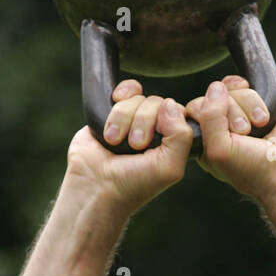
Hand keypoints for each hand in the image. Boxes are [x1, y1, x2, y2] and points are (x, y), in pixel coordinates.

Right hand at [66, 81, 193, 210]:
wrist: (95, 186)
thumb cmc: (133, 184)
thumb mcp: (168, 168)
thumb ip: (181, 136)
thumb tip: (170, 104)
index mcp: (173, 142)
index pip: (179, 112)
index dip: (164, 122)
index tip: (149, 144)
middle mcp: (156, 129)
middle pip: (156, 103)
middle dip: (142, 123)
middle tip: (133, 146)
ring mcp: (135, 120)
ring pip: (138, 98)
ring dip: (123, 120)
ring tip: (113, 141)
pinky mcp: (114, 112)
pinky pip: (127, 89)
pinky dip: (119, 98)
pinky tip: (111, 116)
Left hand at [185, 77, 275, 202]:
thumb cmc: (253, 170)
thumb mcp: (220, 149)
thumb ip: (209, 117)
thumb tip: (216, 87)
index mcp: (203, 142)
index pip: (193, 111)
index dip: (209, 114)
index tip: (229, 133)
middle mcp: (217, 128)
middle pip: (212, 98)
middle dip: (232, 112)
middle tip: (245, 133)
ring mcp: (236, 116)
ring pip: (230, 91)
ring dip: (248, 107)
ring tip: (260, 126)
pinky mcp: (253, 108)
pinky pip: (245, 89)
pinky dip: (255, 101)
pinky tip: (263, 117)